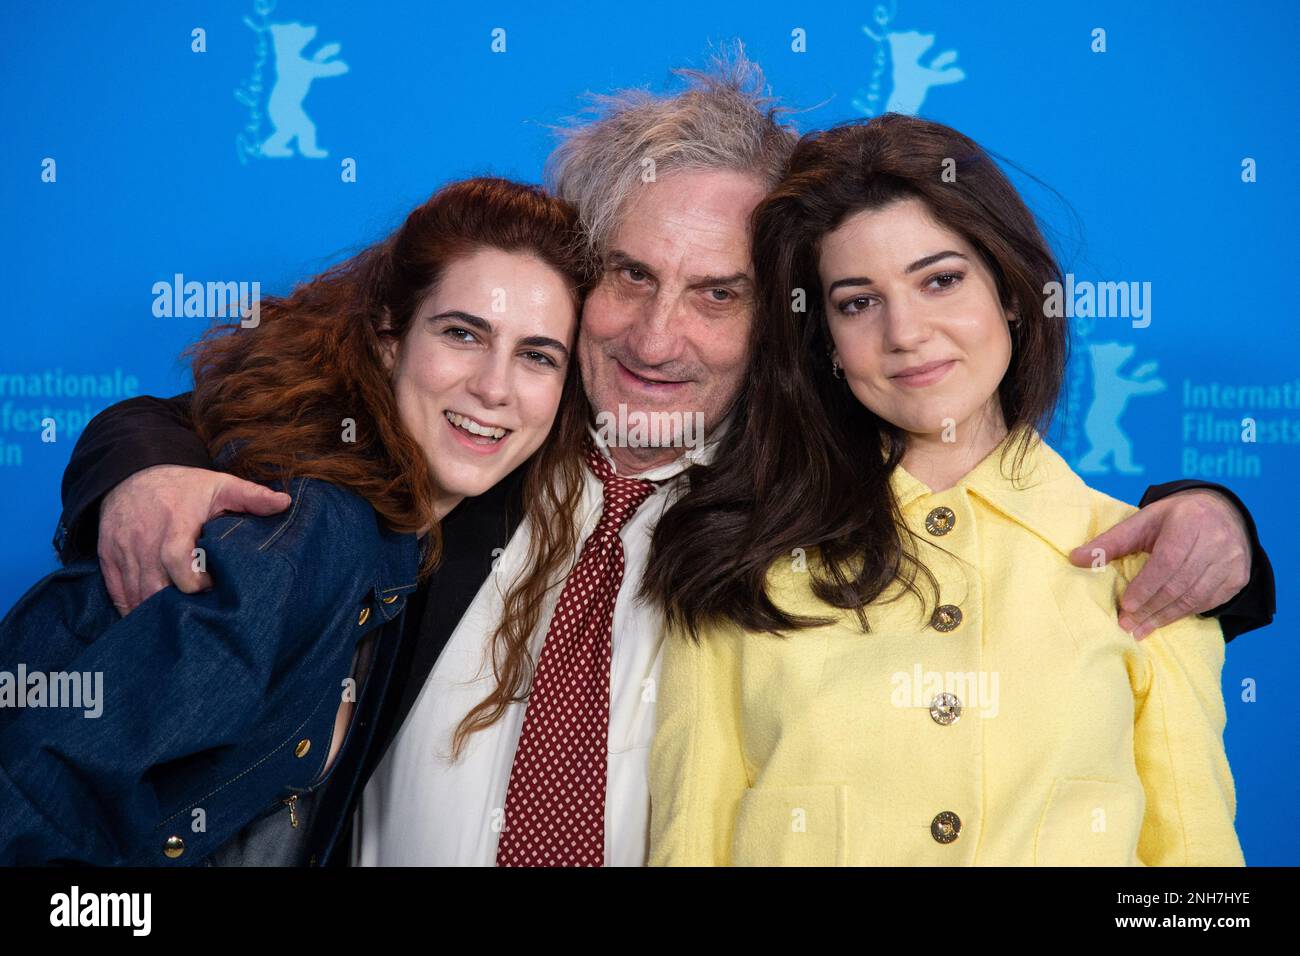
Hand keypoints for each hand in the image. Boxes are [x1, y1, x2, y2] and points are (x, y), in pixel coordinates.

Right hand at [98, 464, 291, 615]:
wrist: (131, 473)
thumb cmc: (184, 486)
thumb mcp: (219, 485)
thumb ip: (251, 496)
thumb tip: (285, 503)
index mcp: (175, 523)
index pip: (178, 562)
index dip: (196, 582)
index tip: (213, 585)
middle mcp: (144, 539)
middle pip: (154, 587)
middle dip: (175, 605)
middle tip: (197, 610)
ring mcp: (123, 550)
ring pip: (135, 595)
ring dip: (154, 613)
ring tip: (178, 618)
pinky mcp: (107, 557)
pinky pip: (116, 593)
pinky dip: (131, 609)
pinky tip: (150, 618)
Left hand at [1069, 490, 1251, 639]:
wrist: (1220, 513)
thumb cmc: (1173, 519)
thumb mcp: (1141, 522)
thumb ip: (1110, 542)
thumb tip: (1074, 558)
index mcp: (1189, 522)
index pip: (1168, 561)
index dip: (1147, 586)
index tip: (1126, 606)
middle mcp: (1216, 542)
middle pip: (1181, 583)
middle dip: (1151, 607)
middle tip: (1127, 625)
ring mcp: (1231, 561)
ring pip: (1196, 596)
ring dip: (1165, 616)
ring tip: (1140, 630)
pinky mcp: (1238, 578)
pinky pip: (1210, 602)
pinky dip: (1185, 613)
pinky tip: (1164, 621)